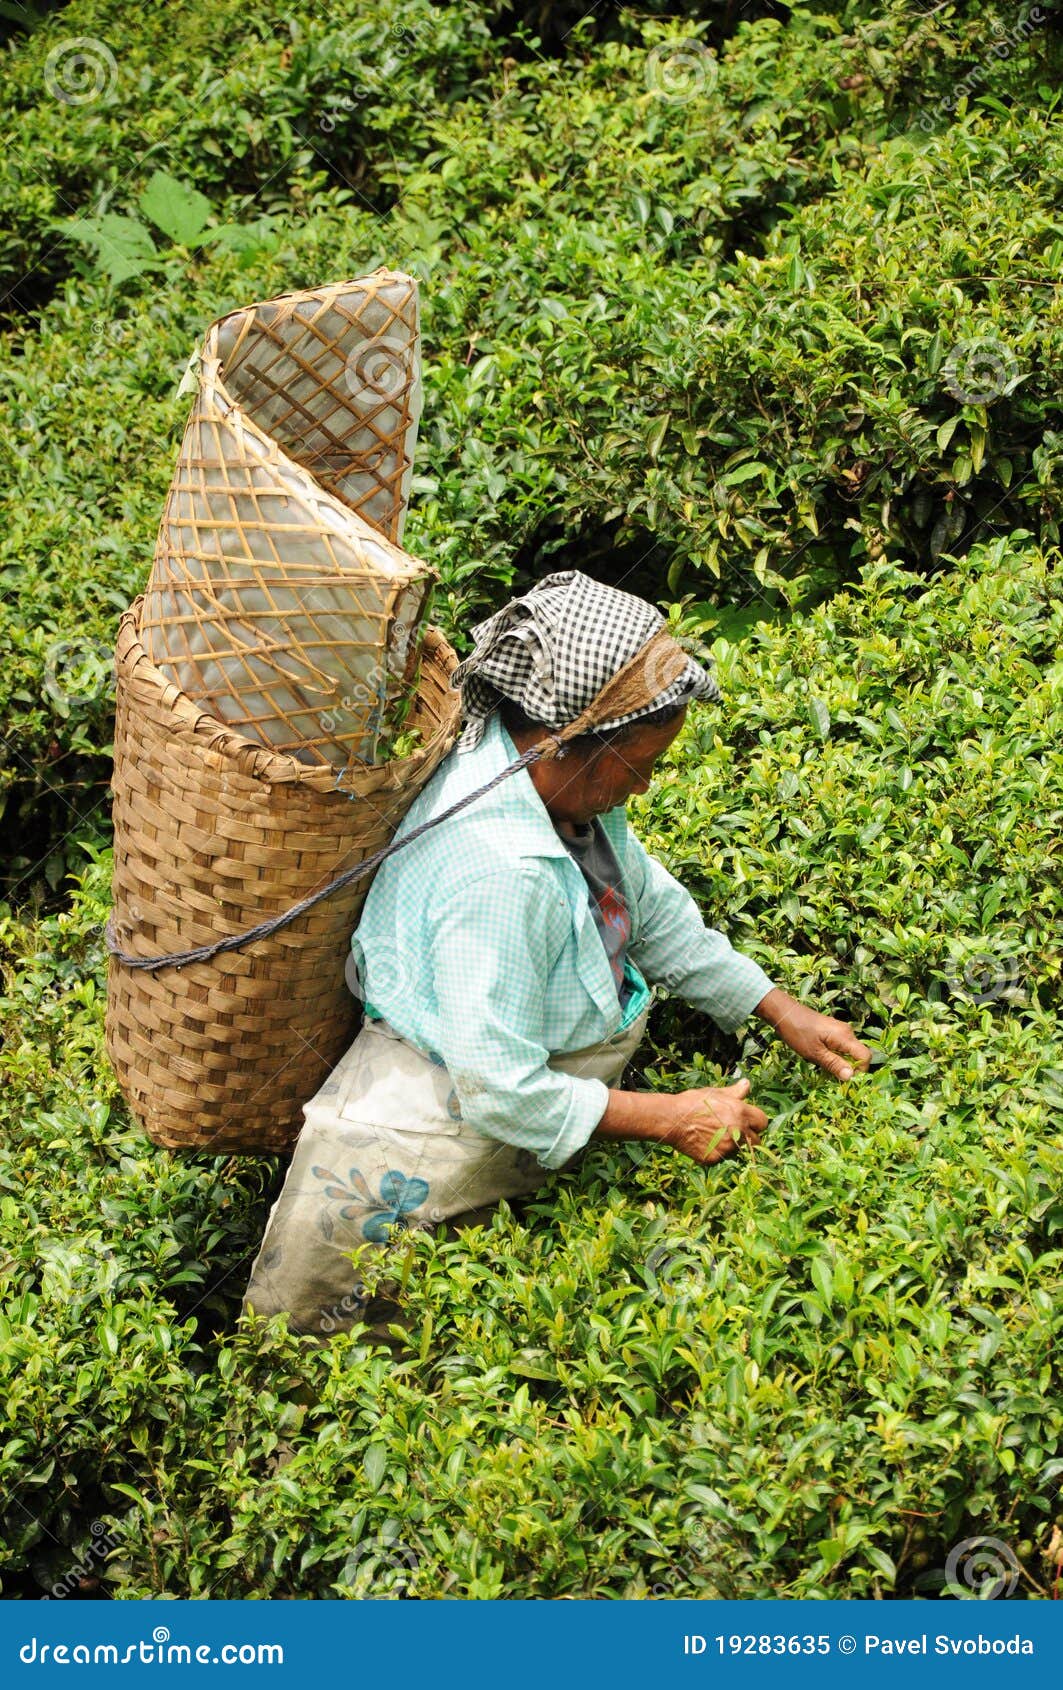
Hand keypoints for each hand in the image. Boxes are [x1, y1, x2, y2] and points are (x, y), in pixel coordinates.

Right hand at [664, 1078, 768, 1166]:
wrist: (671, 1119)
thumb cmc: (692, 1102)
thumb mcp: (715, 1093)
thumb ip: (735, 1092)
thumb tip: (747, 1084)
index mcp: (741, 1113)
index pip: (763, 1122)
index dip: (755, 1122)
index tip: (747, 1122)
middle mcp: (738, 1131)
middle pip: (757, 1141)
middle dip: (749, 1138)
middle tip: (734, 1132)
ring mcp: (727, 1147)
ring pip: (740, 1151)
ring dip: (733, 1146)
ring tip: (716, 1136)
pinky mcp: (716, 1158)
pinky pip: (723, 1158)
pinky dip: (717, 1153)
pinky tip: (705, 1143)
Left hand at [756, 988, 871, 1080]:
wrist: (784, 1012)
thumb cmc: (797, 1032)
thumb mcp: (814, 1053)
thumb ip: (834, 1064)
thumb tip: (851, 1077)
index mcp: (845, 1036)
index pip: (865, 1056)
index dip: (859, 1071)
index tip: (844, 1079)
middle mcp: (847, 1032)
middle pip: (858, 1055)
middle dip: (848, 1068)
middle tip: (831, 1076)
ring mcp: (840, 1030)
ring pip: (849, 1052)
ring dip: (840, 1062)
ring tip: (823, 1067)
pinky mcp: (833, 1031)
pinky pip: (841, 1047)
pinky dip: (835, 1056)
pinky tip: (821, 1059)